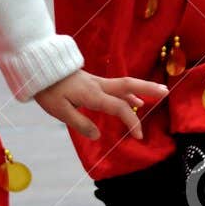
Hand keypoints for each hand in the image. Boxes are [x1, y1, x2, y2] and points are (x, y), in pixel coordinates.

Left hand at [34, 70, 167, 141]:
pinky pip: (114, 86)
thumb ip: (80, 123)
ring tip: (159, 93)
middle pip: (128, 85)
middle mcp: (98, 86)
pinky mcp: (91, 81)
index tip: (139, 136)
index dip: (131, 121)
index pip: (119, 107)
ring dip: (141, 88)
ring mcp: (95, 81)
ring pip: (123, 84)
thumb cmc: (47, 90)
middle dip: (148, 89)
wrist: (38, 69)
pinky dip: (127, 92)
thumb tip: (98, 135)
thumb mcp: (59, 111)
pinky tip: (133, 99)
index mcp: (92, 94)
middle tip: (167, 93)